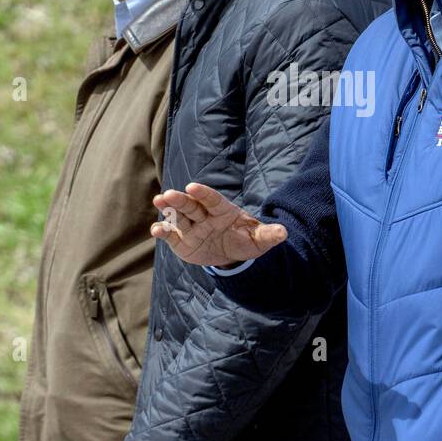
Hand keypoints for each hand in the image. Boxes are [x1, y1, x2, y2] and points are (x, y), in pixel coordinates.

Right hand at [150, 183, 287, 267]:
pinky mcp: (181, 240)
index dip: (203, 193)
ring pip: (178, 216)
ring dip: (168, 209)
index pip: (212, 199)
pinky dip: (163, 231)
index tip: (193, 186)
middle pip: (191, 205)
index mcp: (223, 211)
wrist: (232, 254)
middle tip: (168, 195)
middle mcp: (204, 216)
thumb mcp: (259, 239)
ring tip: (159, 202)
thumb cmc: (245, 240)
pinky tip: (157, 230)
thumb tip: (284, 232)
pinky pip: (171, 234)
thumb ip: (269, 234)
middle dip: (180, 199)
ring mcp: (191, 227)